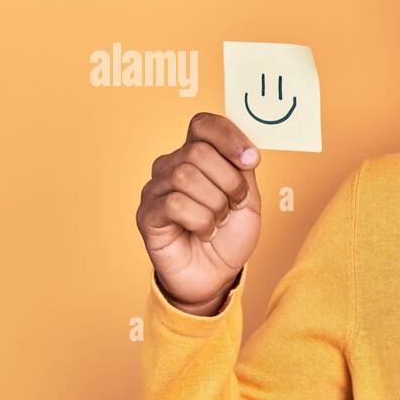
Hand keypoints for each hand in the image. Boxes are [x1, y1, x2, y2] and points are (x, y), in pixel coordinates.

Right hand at [135, 112, 262, 311]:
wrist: (216, 275)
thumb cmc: (229, 235)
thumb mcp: (247, 198)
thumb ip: (243, 170)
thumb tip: (246, 151)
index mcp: (197, 156)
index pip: (203, 124)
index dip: (229, 137)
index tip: (252, 161)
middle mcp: (171, 166)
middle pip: (199, 151)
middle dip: (229, 182)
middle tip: (234, 205)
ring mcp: (155, 189)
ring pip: (186, 176)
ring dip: (215, 205)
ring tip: (217, 221)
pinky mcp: (147, 215)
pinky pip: (175, 204)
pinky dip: (201, 221)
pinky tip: (203, 232)